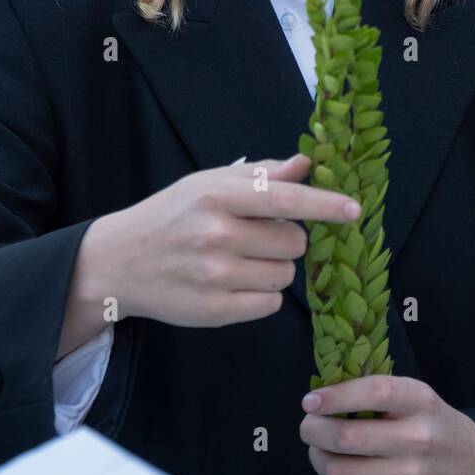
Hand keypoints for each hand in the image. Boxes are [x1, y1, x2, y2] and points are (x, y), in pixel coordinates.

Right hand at [77, 153, 361, 329]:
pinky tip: (233, 283)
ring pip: (286, 277)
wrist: (120, 261)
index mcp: (216, 196)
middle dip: (286, 241)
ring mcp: (215, 276)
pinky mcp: (214, 311)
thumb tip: (307, 163)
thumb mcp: (209, 183)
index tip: (354, 210)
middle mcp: (216, 235)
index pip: (283, 200)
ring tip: (239, 260)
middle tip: (256, 236)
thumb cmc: (172, 214)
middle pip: (293, 243)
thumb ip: (260, 175)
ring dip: (274, 269)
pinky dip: (261, 295)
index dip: (324, 205)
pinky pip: (270, 304)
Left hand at [299, 375, 474, 474]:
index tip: (310, 401)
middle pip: (347, 437)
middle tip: (308, 427)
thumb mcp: (417, 397)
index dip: (335, 396)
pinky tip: (333, 473)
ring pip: (340, 471)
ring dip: (317, 458)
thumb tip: (322, 399)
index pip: (375, 393)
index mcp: (421, 401)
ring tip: (318, 450)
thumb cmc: (434, 425)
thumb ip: (378, 395)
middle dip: (313, 430)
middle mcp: (418, 439)